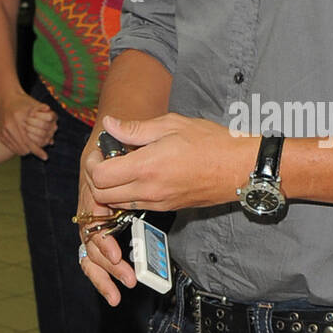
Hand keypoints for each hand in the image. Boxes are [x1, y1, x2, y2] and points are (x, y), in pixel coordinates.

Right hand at [0, 89, 52, 158]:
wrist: (7, 98)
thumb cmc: (24, 102)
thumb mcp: (35, 106)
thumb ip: (47, 118)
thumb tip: (53, 136)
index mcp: (18, 118)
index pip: (29, 140)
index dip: (38, 150)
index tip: (46, 157)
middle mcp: (9, 125)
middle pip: (23, 146)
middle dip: (33, 152)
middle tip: (41, 154)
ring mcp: (3, 130)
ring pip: (17, 148)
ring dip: (26, 151)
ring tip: (33, 150)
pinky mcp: (1, 134)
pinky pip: (11, 147)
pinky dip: (19, 149)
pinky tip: (25, 147)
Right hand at [77, 133, 135, 304]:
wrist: (114, 130)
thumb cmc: (129, 131)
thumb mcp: (145, 127)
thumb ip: (129, 128)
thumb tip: (110, 123)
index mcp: (95, 174)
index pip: (93, 206)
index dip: (103, 232)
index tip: (117, 251)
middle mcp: (89, 195)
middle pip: (88, 233)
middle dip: (105, 259)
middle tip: (127, 277)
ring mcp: (93, 207)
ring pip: (88, 245)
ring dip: (100, 271)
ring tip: (118, 292)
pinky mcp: (101, 217)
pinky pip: (95, 245)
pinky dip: (100, 267)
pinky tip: (112, 285)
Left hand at [89, 114, 256, 211]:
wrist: (239, 168)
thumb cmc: (210, 142)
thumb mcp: (171, 124)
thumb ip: (135, 128)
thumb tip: (109, 124)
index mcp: (147, 166)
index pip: (100, 176)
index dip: (93, 162)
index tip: (100, 149)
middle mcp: (149, 189)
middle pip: (102, 195)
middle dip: (97, 176)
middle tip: (107, 157)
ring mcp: (159, 202)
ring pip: (117, 204)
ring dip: (111, 187)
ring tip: (122, 165)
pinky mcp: (167, 208)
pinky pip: (136, 205)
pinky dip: (127, 194)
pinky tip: (138, 174)